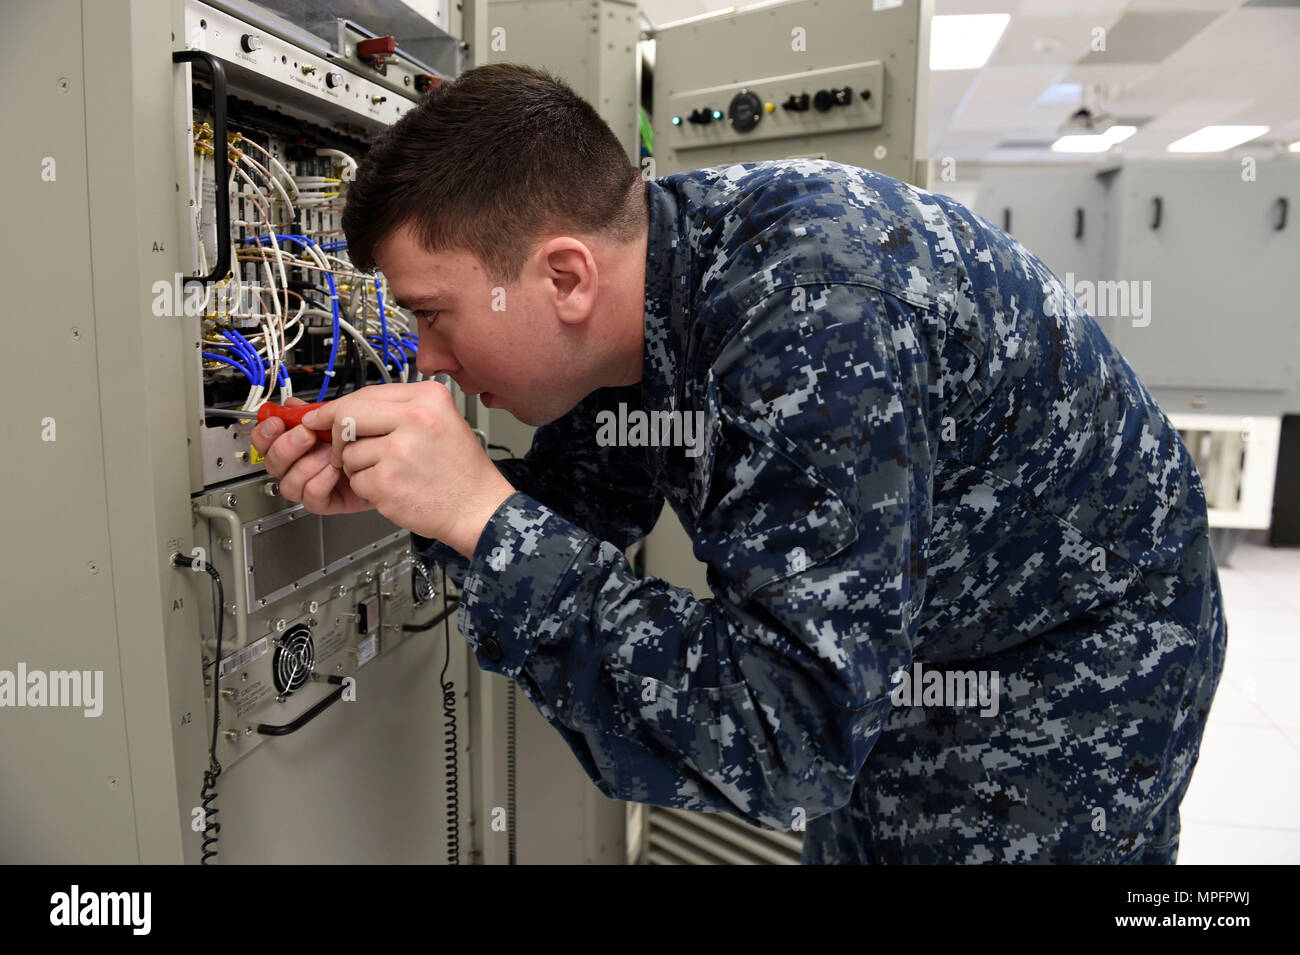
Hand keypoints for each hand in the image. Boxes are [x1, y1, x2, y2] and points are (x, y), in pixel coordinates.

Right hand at [249, 396, 375, 515]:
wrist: (395, 460)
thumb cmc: (369, 440)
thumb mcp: (343, 418)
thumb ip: (317, 411)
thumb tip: (292, 404)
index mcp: (297, 442)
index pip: (265, 441)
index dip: (265, 432)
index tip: (277, 422)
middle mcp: (300, 465)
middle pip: (271, 463)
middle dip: (287, 446)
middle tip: (308, 435)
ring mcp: (312, 484)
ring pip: (288, 483)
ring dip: (307, 465)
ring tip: (329, 453)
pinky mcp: (328, 502)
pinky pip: (311, 497)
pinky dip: (320, 482)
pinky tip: (335, 471)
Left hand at [302, 380, 515, 558]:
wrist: (477, 507)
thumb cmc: (459, 469)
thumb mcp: (440, 421)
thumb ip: (396, 410)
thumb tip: (344, 409)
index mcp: (428, 397)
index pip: (365, 393)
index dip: (337, 408)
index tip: (322, 417)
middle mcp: (415, 418)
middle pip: (346, 417)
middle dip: (336, 436)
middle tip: (342, 449)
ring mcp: (399, 450)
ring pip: (348, 452)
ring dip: (359, 468)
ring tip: (391, 473)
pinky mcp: (388, 481)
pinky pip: (356, 480)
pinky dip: (368, 489)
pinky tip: (394, 489)